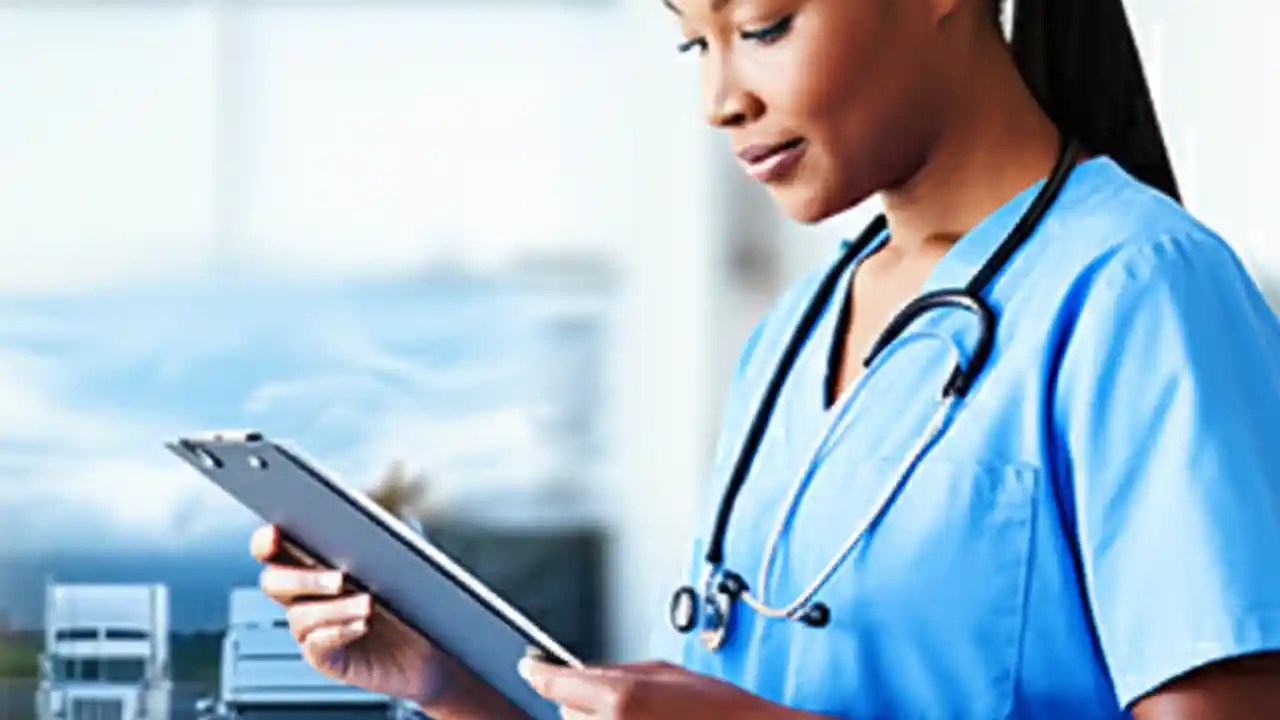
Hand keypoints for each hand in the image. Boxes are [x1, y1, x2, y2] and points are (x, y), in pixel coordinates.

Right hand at [251, 525, 449, 705]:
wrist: (435, 643)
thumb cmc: (415, 593)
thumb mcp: (404, 550)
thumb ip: (381, 524)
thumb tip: (367, 505)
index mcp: (314, 561)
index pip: (273, 548)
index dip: (265, 542)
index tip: (274, 535)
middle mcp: (307, 594)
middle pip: (274, 582)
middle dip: (301, 578)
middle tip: (339, 577)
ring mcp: (314, 627)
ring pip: (300, 615)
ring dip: (334, 607)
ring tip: (368, 603)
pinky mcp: (328, 657)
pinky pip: (317, 645)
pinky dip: (339, 631)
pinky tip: (362, 624)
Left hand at [518, 657, 823, 719]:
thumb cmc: (723, 713)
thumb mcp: (670, 673)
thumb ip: (618, 672)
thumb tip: (582, 672)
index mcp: (621, 700)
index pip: (555, 683)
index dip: (539, 672)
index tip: (531, 667)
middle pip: (563, 712)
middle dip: (578, 700)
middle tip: (612, 697)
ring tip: (636, 717)